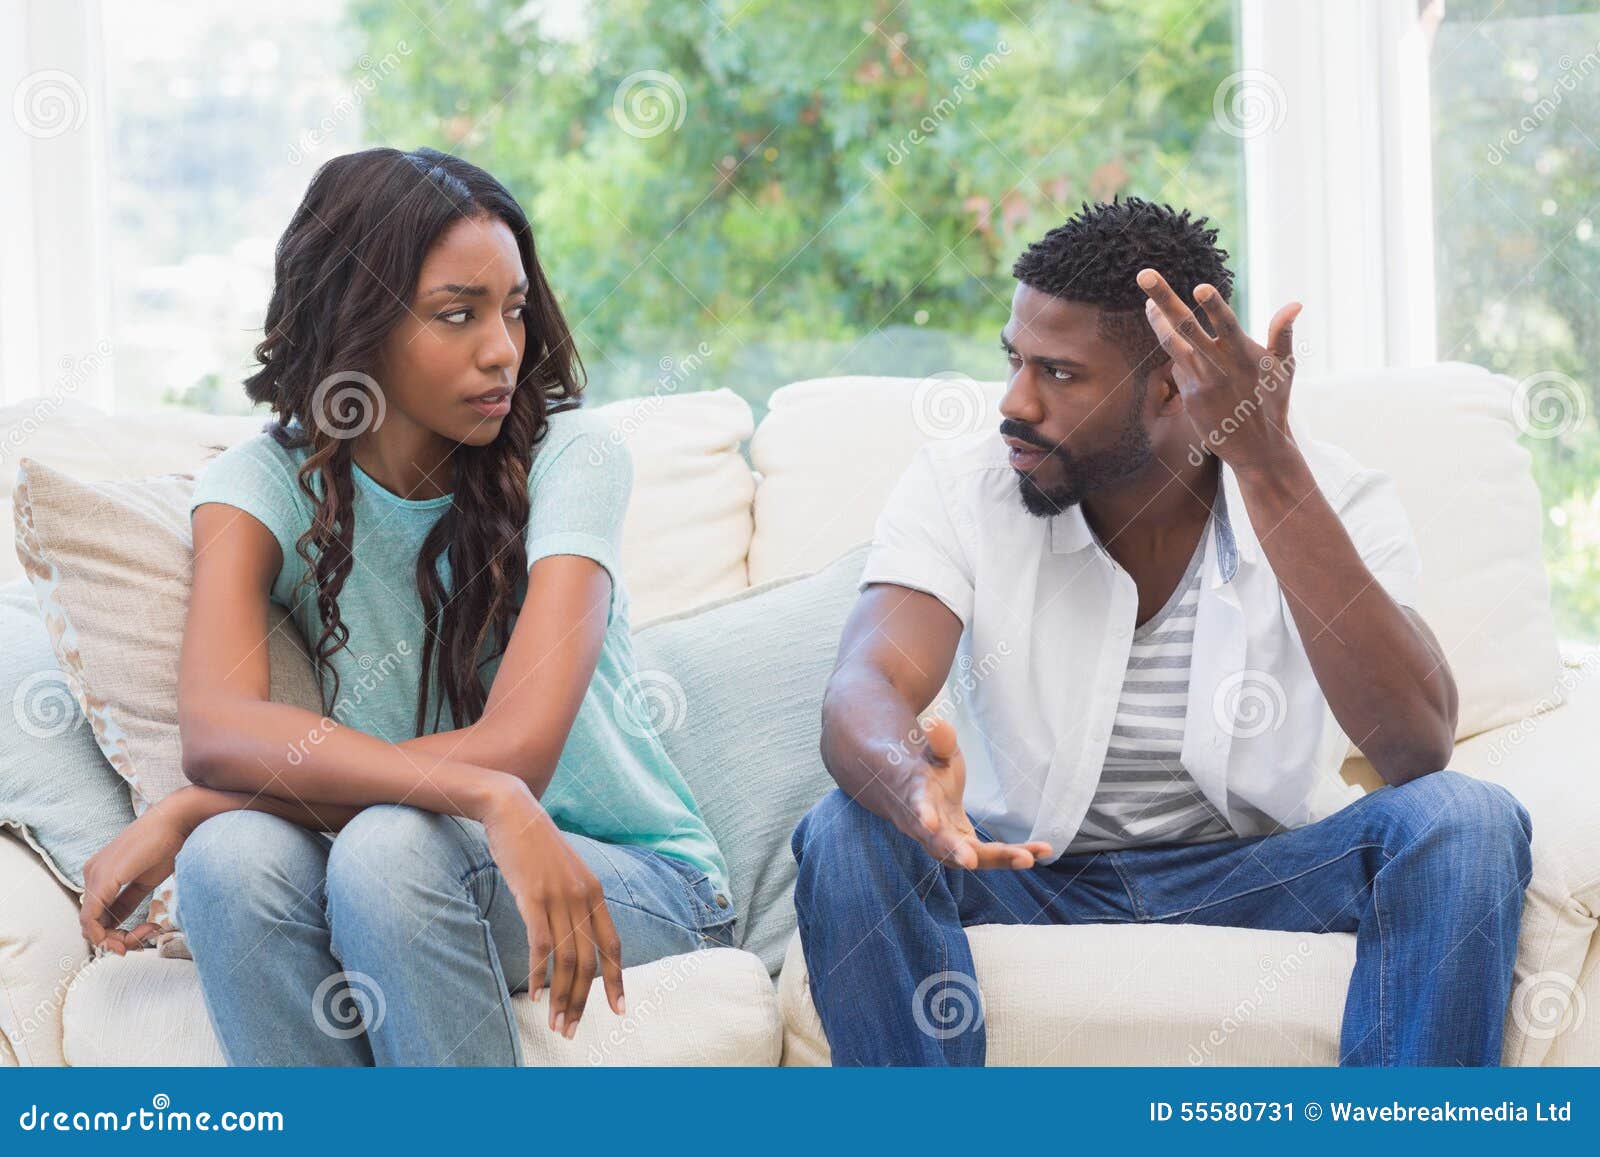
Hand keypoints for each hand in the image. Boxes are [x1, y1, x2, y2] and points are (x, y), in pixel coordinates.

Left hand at [80, 793, 195, 955]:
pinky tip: (130, 936)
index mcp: (101, 873)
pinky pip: (90, 919)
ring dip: (117, 939)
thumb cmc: (168, 844)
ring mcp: (94, 876)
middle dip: (117, 939)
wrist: (176, 820)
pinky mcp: (102, 880)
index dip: (116, 934)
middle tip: (145, 939)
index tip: (145, 936)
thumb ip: (129, 899)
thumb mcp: (146, 879)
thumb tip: (123, 922)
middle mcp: (92, 874)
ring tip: (148, 932)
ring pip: (89, 925)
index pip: (98, 914)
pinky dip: (105, 935)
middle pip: (92, 923)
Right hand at [478, 783, 624, 1039]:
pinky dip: (539, 973)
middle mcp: (583, 897)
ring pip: (567, 959)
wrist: (513, 810)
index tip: (619, 1010)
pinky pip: (541, 945)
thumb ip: (573, 901)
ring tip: (556, 1022)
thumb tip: (573, 934)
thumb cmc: (535, 845)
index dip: (617, 980)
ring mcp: (559, 897)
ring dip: (561, 996)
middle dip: (583, 1000)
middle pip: (590, 961)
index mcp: (595, 893)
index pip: (613, 946)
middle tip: (572, 1030)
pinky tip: (534, 994)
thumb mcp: (564, 873)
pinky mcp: (533, 897)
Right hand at [900, 717, 1052, 869]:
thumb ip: (940, 741)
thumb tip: (937, 722)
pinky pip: (990, 857)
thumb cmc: (928, 772)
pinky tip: (1042, 851)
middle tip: (971, 861)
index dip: (922, 814)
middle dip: (957, 852)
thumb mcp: (935, 753)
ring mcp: (948, 844)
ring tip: (1028, 858)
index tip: (929, 823)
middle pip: (941, 844)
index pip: (918, 808)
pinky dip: (1013, 856)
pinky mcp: (966, 852)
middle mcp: (928, 829)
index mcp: (918, 799)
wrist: (914, 798)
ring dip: (998, 859)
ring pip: (970, 857)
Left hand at [1137, 267, 1302, 474]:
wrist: (1258, 448)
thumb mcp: (1284, 367)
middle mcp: (1219, 366)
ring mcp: (1201, 382)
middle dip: (1164, 299)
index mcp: (1244, 354)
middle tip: (1144, 275)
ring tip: (1147, 302)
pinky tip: (1188, 357)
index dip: (1213, 306)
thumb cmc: (1273, 402)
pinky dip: (1180, 357)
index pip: (1226, 324)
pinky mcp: (1190, 396)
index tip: (1199, 287)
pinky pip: (1180, 368)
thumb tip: (1295, 303)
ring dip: (1157, 321)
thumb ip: (1282, 333)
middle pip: (1185, 326)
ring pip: (1172, 344)